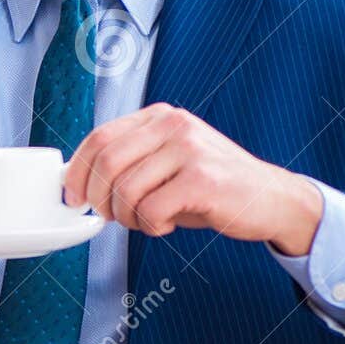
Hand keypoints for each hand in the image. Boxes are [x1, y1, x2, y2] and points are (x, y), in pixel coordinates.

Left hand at [64, 103, 322, 253]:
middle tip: (108, 218)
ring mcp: (189, 149)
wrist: (271, 199)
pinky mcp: (202, 179)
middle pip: (107, 162)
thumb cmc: (213, 187)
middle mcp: (173, 125)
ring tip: (147, 221)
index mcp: (159, 117)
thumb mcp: (168, 165)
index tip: (73, 198)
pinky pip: (151, 209)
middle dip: (97, 199)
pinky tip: (166, 224)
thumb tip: (82, 186)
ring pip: (126, 190)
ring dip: (127, 218)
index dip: (77, 172)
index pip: (99, 138)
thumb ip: (130, 166)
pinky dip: (151, 226)